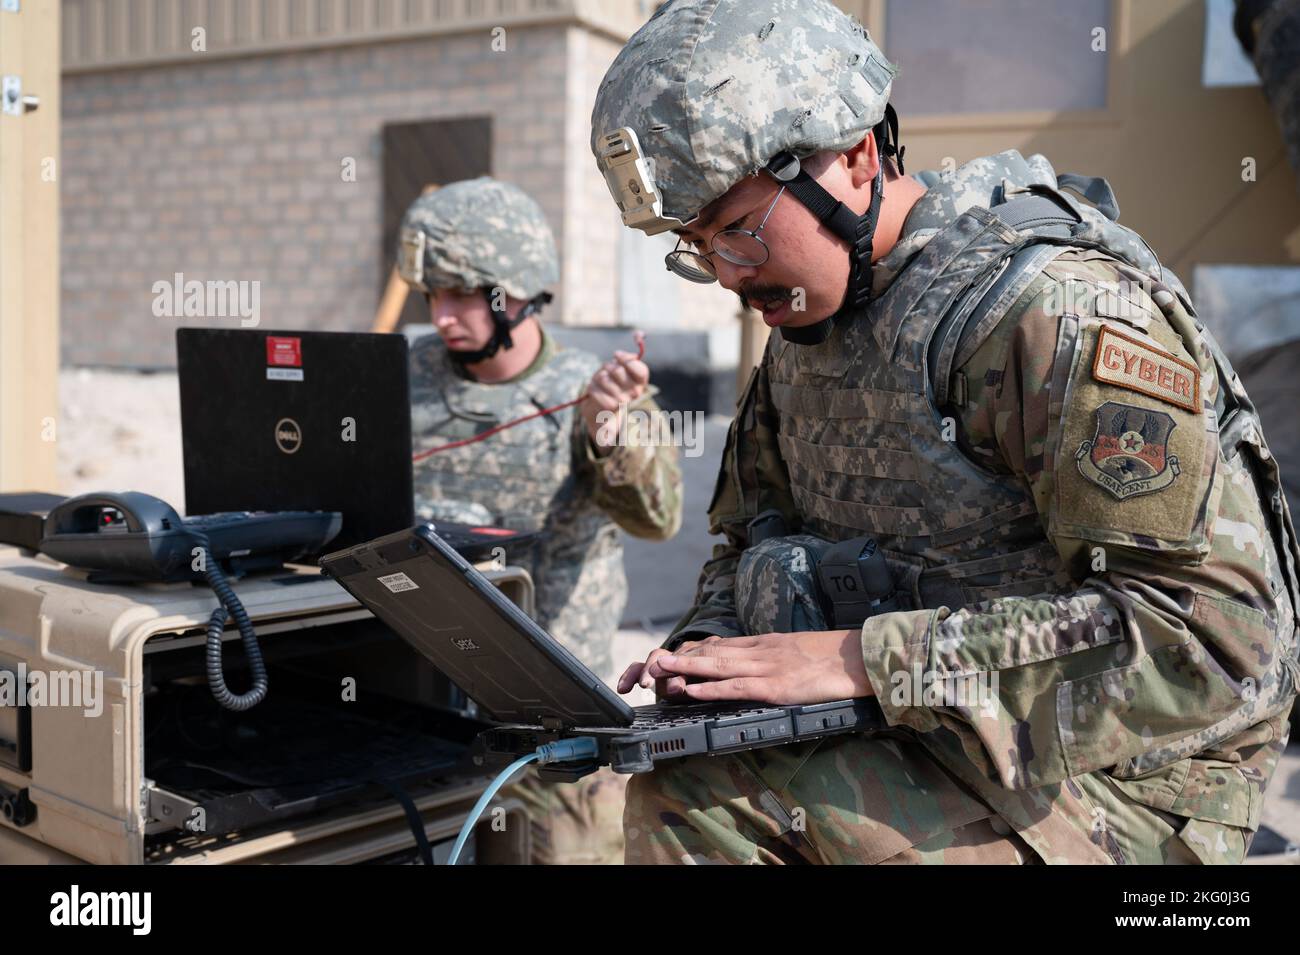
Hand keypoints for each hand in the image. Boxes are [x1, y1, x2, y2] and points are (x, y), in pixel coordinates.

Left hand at [581, 333, 648, 454]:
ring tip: (600, 382)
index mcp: (641, 382)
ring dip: (598, 376)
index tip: (616, 354)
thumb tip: (639, 334)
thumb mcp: (621, 368)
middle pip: (618, 370)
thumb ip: (629, 355)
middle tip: (607, 372)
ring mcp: (622, 401)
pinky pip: (594, 386)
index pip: (639, 368)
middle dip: (608, 366)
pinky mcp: (608, 406)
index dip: (625, 358)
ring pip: (604, 377)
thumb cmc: (612, 385)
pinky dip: (591, 386)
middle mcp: (635, 393)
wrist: (602, 411)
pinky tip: (596, 391)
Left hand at [616, 631, 874, 705]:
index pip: (720, 644)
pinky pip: (737, 686)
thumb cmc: (834, 657)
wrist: (861, 657)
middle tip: (651, 661)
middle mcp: (760, 651)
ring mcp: (766, 667)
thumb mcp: (796, 650)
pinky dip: (712, 688)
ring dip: (685, 668)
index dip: (692, 651)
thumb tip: (755, 665)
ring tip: (659, 670)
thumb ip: (773, 656)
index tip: (669, 656)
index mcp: (765, 643)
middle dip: (680, 657)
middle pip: (712, 651)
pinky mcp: (777, 686)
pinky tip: (693, 689)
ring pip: (717, 665)